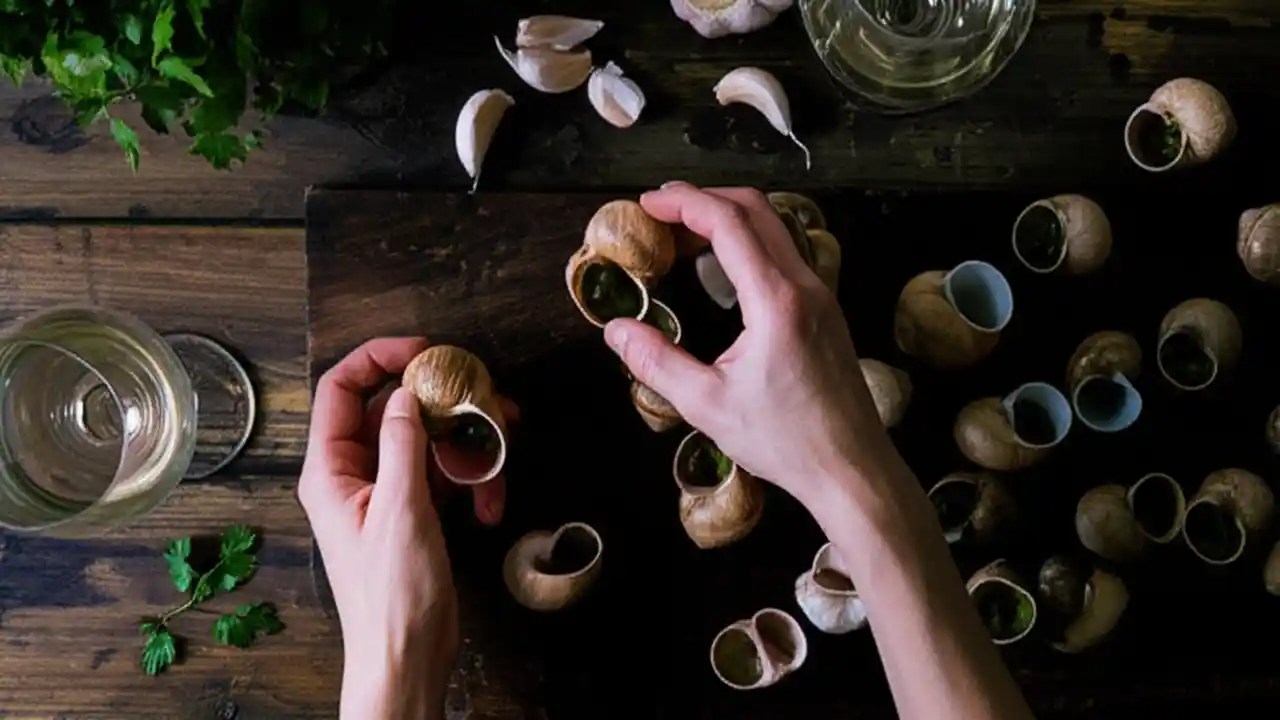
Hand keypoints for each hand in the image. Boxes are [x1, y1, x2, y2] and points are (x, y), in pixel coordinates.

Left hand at [298, 338, 508, 719]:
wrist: (408, 655)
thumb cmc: (391, 596)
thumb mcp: (400, 511)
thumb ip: (402, 445)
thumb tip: (405, 393)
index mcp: (331, 471)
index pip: (340, 389)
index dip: (377, 359)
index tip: (425, 351)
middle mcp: (354, 475)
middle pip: (392, 411)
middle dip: (441, 403)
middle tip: (484, 398)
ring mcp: (387, 492)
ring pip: (426, 441)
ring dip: (466, 444)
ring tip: (502, 451)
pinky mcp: (415, 511)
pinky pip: (442, 474)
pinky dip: (470, 478)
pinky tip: (490, 500)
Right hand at [604, 184, 896, 512]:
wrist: (852, 468)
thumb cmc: (786, 441)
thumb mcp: (707, 405)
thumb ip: (657, 362)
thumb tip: (617, 331)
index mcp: (776, 301)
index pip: (729, 223)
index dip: (684, 202)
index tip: (647, 203)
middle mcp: (804, 286)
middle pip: (755, 209)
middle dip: (704, 199)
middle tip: (660, 211)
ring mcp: (821, 295)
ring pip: (775, 227)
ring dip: (729, 217)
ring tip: (685, 234)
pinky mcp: (826, 310)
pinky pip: (786, 252)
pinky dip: (750, 240)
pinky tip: (723, 266)